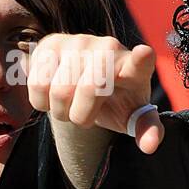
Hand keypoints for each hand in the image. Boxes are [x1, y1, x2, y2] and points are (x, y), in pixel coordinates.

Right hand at [24, 33, 162, 153]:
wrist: (87, 83)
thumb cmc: (115, 101)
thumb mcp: (132, 116)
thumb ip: (145, 130)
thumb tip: (150, 146)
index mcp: (136, 67)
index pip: (140, 61)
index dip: (141, 59)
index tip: (144, 54)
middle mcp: (109, 48)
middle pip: (88, 89)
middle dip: (81, 115)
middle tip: (84, 115)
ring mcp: (80, 41)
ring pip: (59, 90)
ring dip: (60, 110)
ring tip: (70, 104)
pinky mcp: (52, 42)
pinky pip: (37, 82)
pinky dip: (41, 100)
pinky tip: (52, 93)